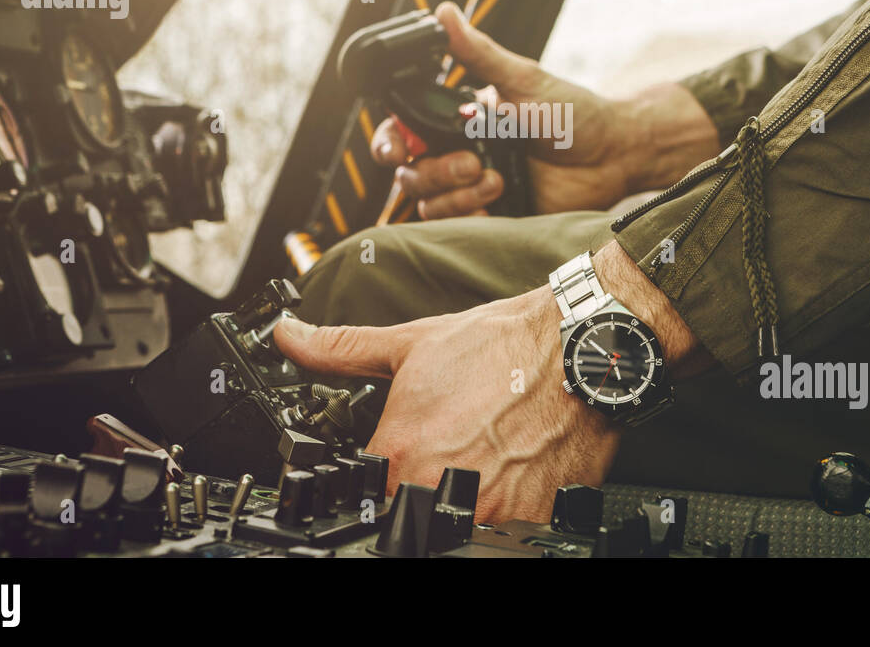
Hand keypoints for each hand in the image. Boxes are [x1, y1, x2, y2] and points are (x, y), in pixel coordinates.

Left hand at [274, 241, 712, 520]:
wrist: (579, 349)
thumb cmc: (503, 346)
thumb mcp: (411, 343)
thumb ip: (341, 349)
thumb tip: (289, 336)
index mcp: (399, 451)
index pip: (370, 491)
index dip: (389, 472)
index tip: (412, 454)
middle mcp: (437, 489)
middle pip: (411, 513)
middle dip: (428, 488)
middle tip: (457, 451)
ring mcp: (486, 512)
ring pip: (457, 526)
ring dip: (466, 501)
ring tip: (488, 458)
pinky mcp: (529, 522)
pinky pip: (505, 534)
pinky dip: (507, 508)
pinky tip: (515, 470)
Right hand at [370, 3, 718, 218]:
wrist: (613, 155)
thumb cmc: (572, 112)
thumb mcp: (523, 80)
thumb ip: (479, 53)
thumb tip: (444, 12)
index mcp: (455, 118)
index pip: (402, 132)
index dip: (389, 142)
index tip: (398, 149)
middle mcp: (457, 153)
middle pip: (410, 173)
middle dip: (435, 171)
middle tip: (474, 161)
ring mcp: (472, 188)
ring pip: (429, 204)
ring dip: (456, 194)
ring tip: (495, 179)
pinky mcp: (491, 216)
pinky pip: (458, 227)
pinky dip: (470, 214)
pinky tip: (498, 196)